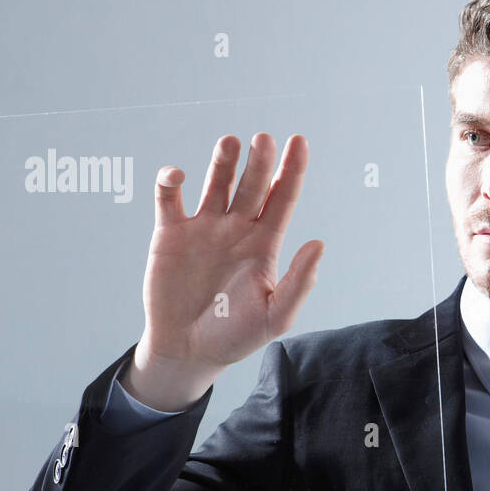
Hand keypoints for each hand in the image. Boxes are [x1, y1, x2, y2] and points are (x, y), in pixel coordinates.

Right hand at [126, 133, 324, 409]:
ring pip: (216, 183)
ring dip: (223, 162)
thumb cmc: (235, 336)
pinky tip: (177, 176)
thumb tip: (319, 244)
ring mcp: (204, 227)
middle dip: (260, 161)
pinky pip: (170, 199)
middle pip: (253, 184)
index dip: (293, 169)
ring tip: (230, 143)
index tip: (299, 141)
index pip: (283, 198)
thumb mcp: (275, 316)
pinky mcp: (170, 234)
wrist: (187, 350)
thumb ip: (298, 282)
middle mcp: (237, 228)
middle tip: (264, 139)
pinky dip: (170, 182)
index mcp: (265, 243)